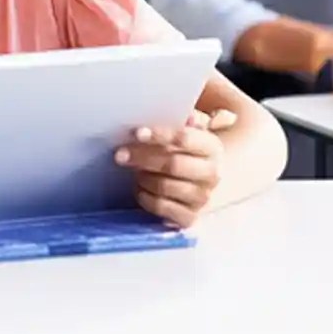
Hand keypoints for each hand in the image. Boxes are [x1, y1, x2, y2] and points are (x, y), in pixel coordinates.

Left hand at [115, 112, 226, 227]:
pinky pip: (160, 207)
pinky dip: (145, 197)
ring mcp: (202, 198)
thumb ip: (182, 121)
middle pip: (172, 164)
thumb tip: (185, 115)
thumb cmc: (188, 152)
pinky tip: (140, 188)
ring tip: (134, 170)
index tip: (137, 133)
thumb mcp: (189, 132)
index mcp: (212, 148)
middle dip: (143, 158)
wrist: (204, 183)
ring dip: (143, 178)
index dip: (159, 135)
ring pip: (164, 187)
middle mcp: (212, 174)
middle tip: (120, 154)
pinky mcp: (190, 218)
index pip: (184, 139)